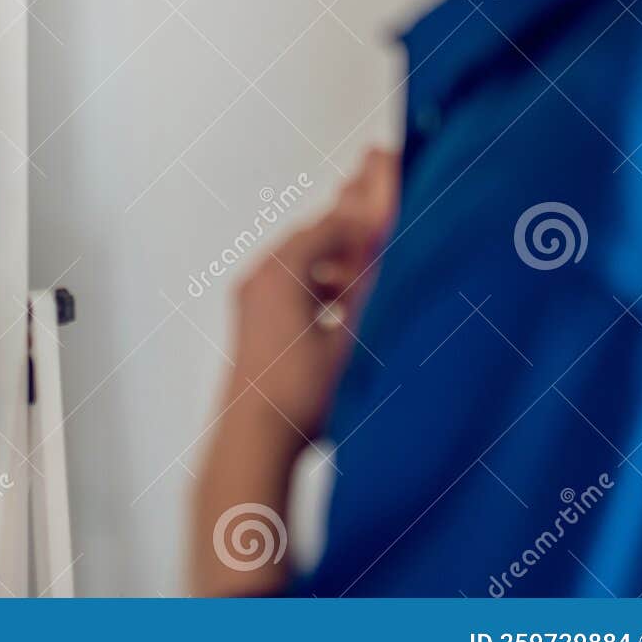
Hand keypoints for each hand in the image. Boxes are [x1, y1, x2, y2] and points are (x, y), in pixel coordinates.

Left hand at [227, 147, 400, 444]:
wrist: (251, 439)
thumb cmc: (298, 395)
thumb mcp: (349, 337)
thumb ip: (367, 288)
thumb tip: (385, 250)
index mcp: (282, 273)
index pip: (329, 227)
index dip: (363, 214)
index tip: (391, 201)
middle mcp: (259, 277)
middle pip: (311, 239)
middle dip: (348, 229)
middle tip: (381, 213)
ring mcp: (250, 299)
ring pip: (299, 263)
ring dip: (333, 260)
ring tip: (369, 262)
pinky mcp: (251, 321)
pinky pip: (287, 286)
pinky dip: (317, 283)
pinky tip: (343, 302)